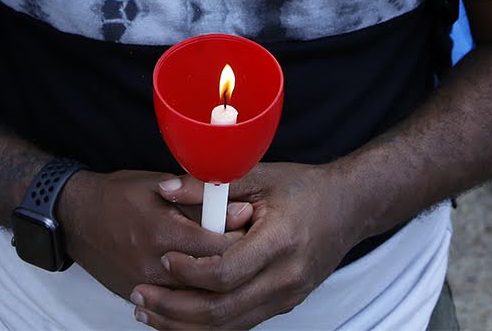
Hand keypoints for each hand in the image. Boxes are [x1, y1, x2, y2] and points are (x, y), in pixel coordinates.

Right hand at [57, 171, 249, 308]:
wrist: (76, 218)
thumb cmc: (117, 196)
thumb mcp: (158, 188)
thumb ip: (201, 201)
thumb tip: (243, 211)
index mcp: (163, 231)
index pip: (219, 247)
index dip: (244, 241)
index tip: (257, 232)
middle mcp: (154, 265)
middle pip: (212, 279)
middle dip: (237, 268)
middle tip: (252, 255)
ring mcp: (145, 286)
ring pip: (197, 300)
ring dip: (218, 287)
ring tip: (234, 272)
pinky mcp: (138, 297)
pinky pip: (177, 308)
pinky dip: (197, 300)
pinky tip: (210, 290)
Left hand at [132, 164, 359, 328]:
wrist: (350, 208)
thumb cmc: (306, 188)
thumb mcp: (259, 176)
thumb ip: (210, 185)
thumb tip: (165, 190)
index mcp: (280, 242)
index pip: (225, 273)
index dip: (188, 272)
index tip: (162, 260)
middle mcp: (285, 278)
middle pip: (221, 310)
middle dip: (174, 308)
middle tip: (140, 296)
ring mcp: (286, 298)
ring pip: (227, 327)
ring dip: (184, 325)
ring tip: (149, 313)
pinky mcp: (283, 305)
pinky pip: (239, 324)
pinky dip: (205, 325)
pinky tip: (179, 317)